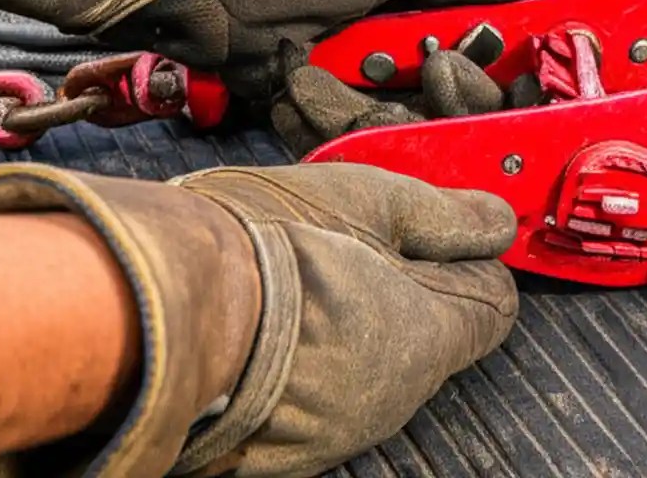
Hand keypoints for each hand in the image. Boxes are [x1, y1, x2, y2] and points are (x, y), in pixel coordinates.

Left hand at [0, 0, 557, 101]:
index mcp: (417, 9)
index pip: (480, 56)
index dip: (492, 75)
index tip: (499, 81)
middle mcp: (392, 53)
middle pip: (443, 108)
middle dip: (429, 97)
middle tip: (395, 69)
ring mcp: (350, 90)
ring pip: (395, 132)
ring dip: (367, 108)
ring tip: (321, 66)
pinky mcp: (309, 119)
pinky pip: (342, 143)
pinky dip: (322, 122)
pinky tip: (294, 87)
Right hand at [0, 160, 518, 477]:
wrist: (149, 302)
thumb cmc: (262, 243)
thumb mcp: (371, 201)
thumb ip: (444, 216)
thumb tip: (497, 220)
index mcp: (427, 339)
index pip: (491, 307)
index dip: (469, 261)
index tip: (444, 234)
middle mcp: (388, 398)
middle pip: (431, 338)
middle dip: (410, 291)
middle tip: (359, 244)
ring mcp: (330, 430)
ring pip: (370, 367)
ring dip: (352, 323)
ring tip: (301, 274)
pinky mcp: (273, 446)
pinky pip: (314, 396)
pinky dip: (304, 360)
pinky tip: (270, 320)